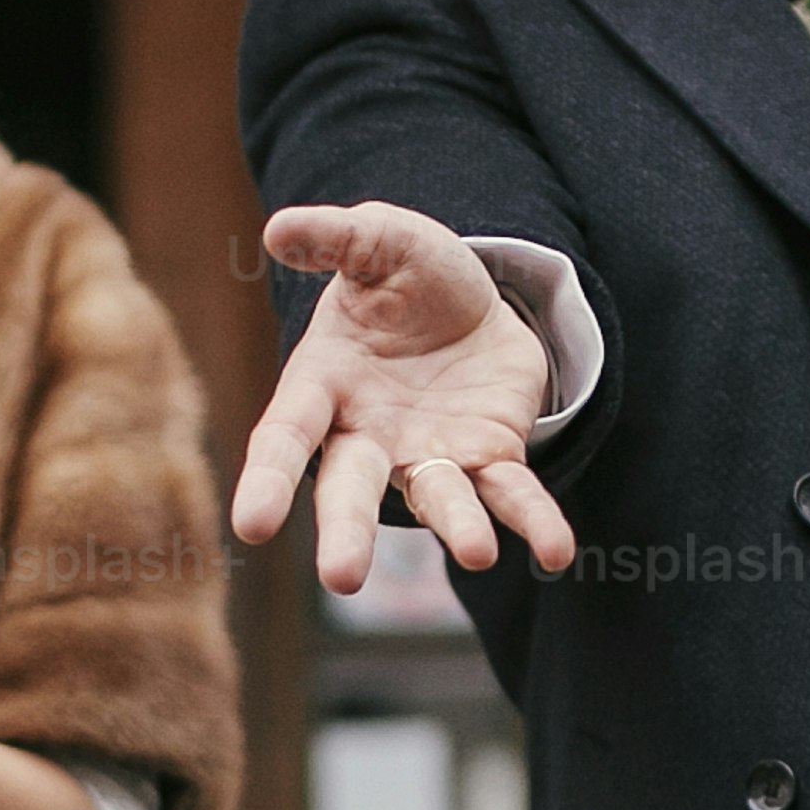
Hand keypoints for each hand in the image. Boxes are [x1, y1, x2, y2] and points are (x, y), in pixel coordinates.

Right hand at [232, 202, 574, 591]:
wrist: (470, 301)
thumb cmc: (404, 278)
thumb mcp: (379, 242)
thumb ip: (336, 239)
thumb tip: (278, 228)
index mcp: (325, 385)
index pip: (288, 436)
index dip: (269, 479)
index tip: (252, 527)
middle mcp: (370, 436)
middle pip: (350, 489)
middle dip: (348, 532)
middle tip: (342, 581)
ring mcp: (431, 454)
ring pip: (438, 498)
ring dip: (457, 527)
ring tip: (478, 553)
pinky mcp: (489, 457)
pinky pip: (512, 494)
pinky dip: (536, 522)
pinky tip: (558, 551)